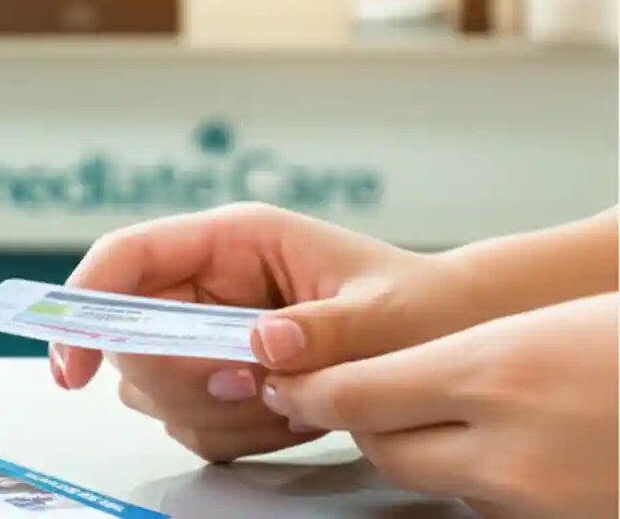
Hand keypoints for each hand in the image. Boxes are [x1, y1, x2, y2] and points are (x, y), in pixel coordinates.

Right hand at [51, 203, 475, 461]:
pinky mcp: (218, 375)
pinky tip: (290, 415)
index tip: (71, 366)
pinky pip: (189, 421)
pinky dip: (233, 433)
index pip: (125, 258)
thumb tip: (258, 345)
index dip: (83, 305)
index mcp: (232, 240)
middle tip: (256, 387)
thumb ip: (322, 330)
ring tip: (293, 399)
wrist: (449, 337)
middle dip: (182, 377)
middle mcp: (207, 283)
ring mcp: (207, 332)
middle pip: (129, 336)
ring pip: (153, 386)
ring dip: (214, 410)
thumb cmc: (421, 305)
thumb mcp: (385, 313)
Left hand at [264, 294, 618, 517]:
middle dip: (358, 418)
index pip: (355, 393)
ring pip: (429, 480)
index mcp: (495, 372)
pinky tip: (505, 445)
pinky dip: (474, 480)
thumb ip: (456, 359)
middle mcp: (507, 447)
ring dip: (417, 448)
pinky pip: (484, 506)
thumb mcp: (542, 325)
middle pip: (379, 445)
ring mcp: (536, 501)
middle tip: (350, 388)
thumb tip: (373, 382)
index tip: (284, 376)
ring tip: (443, 409)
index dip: (307, 387)